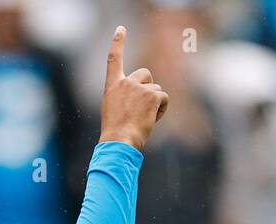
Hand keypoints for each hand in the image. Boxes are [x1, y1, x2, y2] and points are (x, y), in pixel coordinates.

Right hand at [99, 26, 168, 150]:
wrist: (119, 142)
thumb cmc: (116, 132)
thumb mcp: (114, 110)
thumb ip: (125, 96)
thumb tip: (145, 94)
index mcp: (112, 87)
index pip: (114, 60)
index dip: (118, 43)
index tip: (120, 29)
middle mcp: (125, 83)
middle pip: (145, 74)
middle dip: (149, 87)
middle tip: (142, 107)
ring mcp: (139, 88)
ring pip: (156, 90)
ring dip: (154, 104)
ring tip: (142, 119)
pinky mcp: (152, 95)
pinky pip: (164, 98)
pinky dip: (161, 110)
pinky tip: (150, 119)